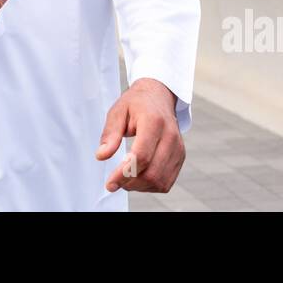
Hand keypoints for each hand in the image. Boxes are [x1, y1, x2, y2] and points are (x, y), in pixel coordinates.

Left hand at [95, 78, 184, 193]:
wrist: (158, 96)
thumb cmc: (137, 104)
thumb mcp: (118, 112)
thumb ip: (110, 134)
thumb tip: (102, 156)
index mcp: (154, 122)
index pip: (142, 156)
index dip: (124, 173)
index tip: (109, 183)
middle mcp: (170, 136)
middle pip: (152, 173)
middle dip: (130, 183)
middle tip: (114, 181)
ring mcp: (178, 148)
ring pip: (160, 181)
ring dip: (139, 186)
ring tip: (125, 178)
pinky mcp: (180, 157)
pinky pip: (166, 182)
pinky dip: (150, 186)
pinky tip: (138, 177)